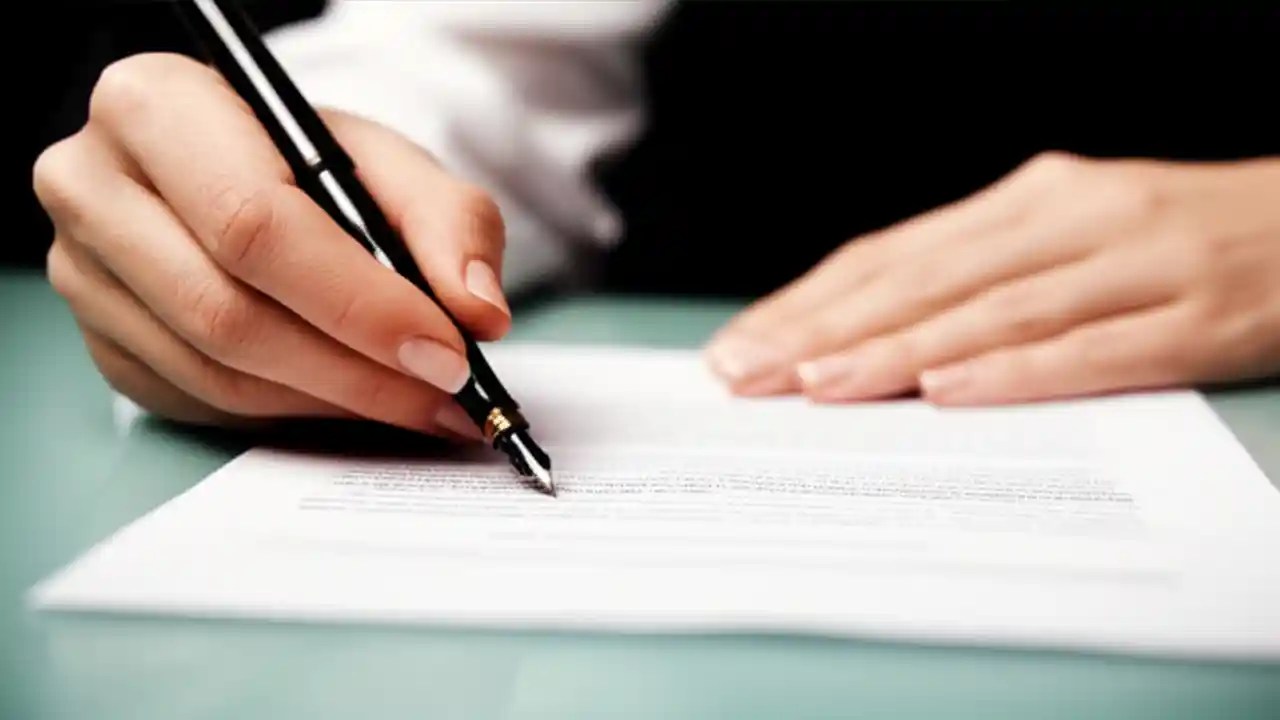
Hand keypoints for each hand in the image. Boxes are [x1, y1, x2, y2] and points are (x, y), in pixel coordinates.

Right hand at [33, 54, 511, 437]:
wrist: (234, 171)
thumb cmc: (307, 161)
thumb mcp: (388, 163)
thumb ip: (449, 223)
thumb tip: (479, 312)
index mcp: (156, 107)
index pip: (256, 225)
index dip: (359, 303)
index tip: (444, 351)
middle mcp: (92, 185)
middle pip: (229, 312)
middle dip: (357, 370)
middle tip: (445, 393)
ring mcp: (82, 273)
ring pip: (218, 371)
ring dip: (335, 401)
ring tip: (420, 402)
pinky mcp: (101, 340)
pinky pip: (205, 400)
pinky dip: (295, 411)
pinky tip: (354, 398)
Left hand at [704, 151, 1279, 404]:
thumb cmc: (1173, 237)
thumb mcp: (1068, 233)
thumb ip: (979, 272)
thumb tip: (868, 325)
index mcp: (1030, 200)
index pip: (894, 254)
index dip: (811, 301)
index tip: (744, 344)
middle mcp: (1072, 220)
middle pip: (925, 280)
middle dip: (826, 331)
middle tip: (749, 374)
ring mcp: (1135, 267)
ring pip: (993, 311)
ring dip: (897, 350)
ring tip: (818, 385)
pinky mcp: (1195, 319)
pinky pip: (1094, 349)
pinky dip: (1017, 370)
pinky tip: (951, 391)